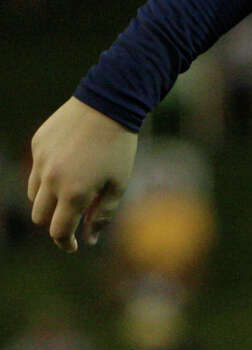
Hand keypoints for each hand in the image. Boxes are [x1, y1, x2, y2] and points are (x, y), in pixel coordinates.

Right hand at [28, 98, 136, 251]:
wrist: (109, 103)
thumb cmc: (119, 146)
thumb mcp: (118, 183)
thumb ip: (102, 215)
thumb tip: (90, 240)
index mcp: (74, 194)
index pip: (58, 231)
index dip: (65, 243)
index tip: (73, 246)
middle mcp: (52, 180)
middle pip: (40, 217)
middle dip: (54, 221)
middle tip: (72, 216)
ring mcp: (41, 161)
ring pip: (34, 194)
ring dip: (48, 199)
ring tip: (71, 187)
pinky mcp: (37, 144)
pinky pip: (36, 168)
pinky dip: (47, 173)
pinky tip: (68, 161)